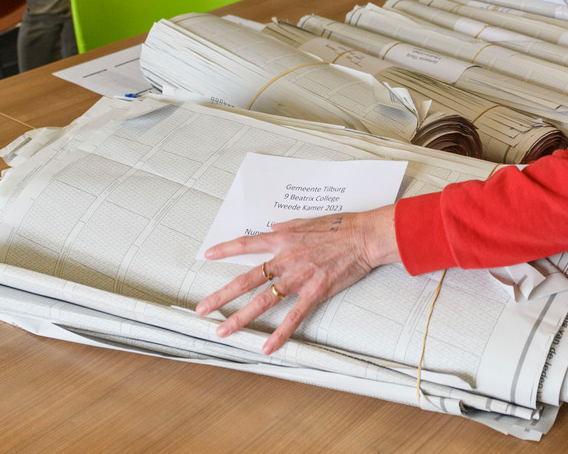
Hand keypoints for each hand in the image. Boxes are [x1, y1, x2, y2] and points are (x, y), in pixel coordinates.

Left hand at [195, 205, 399, 353]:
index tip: (208, 255)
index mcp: (284, 240)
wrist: (365, 236)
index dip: (226, 249)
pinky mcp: (315, 292)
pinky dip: (279, 334)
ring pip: (263, 300)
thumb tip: (272, 228)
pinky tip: (267, 347)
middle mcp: (286, 259)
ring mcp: (299, 277)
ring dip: (240, 317)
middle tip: (202, 309)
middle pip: (247, 279)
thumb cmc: (342, 226)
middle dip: (222, 295)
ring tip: (223, 330)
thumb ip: (288, 227)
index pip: (248, 244)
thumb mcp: (310, 220)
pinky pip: (294, 316)